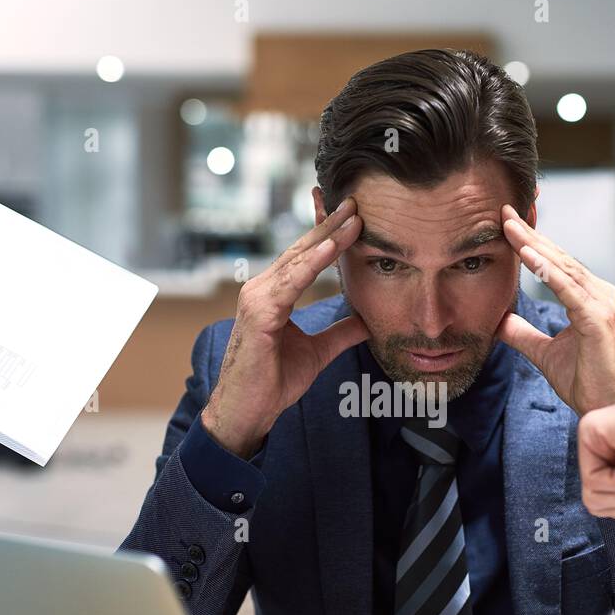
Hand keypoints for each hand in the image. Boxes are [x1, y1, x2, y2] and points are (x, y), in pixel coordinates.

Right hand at [202, 196, 368, 457]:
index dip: (327, 235)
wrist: (247, 412)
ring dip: (327, 238)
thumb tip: (367, 322)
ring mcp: (257, 299)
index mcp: (273, 295)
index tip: (352, 215)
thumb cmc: (272, 382)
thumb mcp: (318, 353)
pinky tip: (332, 248)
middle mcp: (262, 289)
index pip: (304, 257)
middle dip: (329, 225)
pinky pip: (291, 283)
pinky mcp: (259, 314)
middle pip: (301, 251)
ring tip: (352, 218)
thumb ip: (340, 334)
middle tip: (355, 202)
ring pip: (298, 261)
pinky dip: (313, 264)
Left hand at [496, 204, 614, 414]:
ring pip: (563, 269)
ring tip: (510, 228)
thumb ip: (524, 334)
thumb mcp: (545, 353)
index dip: (532, 244)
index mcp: (591, 299)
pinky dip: (548, 273)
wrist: (609, 410)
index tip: (507, 225)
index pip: (557, 265)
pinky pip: (570, 292)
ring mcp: (603, 305)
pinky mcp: (599, 321)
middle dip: (531, 235)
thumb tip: (499, 321)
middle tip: (504, 213)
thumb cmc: (588, 382)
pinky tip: (529, 257)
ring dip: (535, 246)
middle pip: (559, 259)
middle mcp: (601, 295)